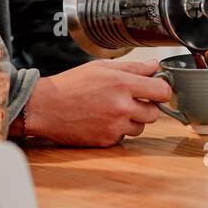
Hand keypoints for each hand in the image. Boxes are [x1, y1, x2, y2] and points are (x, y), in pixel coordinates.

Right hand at [23, 59, 172, 146]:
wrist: (45, 108)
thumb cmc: (71, 85)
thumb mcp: (101, 67)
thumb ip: (132, 67)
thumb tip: (154, 66)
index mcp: (122, 84)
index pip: (162, 91)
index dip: (161, 89)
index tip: (156, 89)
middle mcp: (121, 107)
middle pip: (155, 113)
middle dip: (147, 106)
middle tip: (131, 100)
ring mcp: (114, 126)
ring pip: (141, 127)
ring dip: (133, 120)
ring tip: (113, 110)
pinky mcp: (107, 141)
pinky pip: (123, 137)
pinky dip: (117, 130)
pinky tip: (102, 120)